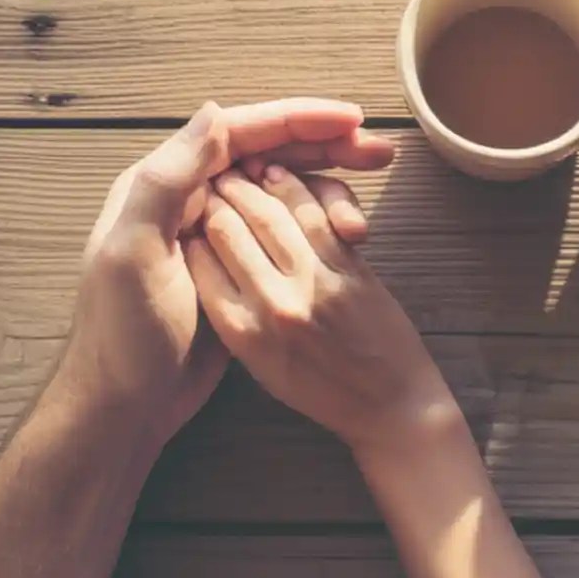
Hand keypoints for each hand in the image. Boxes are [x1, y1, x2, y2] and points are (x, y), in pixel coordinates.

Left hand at [46, 99, 394, 447]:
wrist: (123, 407)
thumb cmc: (121, 334)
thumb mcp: (134, 252)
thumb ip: (166, 181)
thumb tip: (215, 112)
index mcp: (163, 184)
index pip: (240, 132)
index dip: (298, 120)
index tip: (352, 120)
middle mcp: (190, 197)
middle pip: (268, 153)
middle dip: (326, 145)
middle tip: (379, 152)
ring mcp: (214, 232)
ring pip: (283, 189)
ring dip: (329, 183)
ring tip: (372, 195)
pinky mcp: (235, 267)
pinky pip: (284, 228)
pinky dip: (319, 221)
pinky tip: (351, 229)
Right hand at [185, 163, 460, 452]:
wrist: (389, 407)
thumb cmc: (323, 391)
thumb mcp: (260, 367)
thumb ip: (233, 318)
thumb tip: (208, 265)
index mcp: (241, 333)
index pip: (198, 262)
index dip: (190, 228)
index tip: (189, 209)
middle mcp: (271, 305)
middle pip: (227, 230)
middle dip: (215, 197)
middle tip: (210, 179)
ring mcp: (312, 284)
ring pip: (267, 214)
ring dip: (250, 184)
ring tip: (240, 170)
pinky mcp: (349, 270)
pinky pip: (314, 214)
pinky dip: (293, 187)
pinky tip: (279, 174)